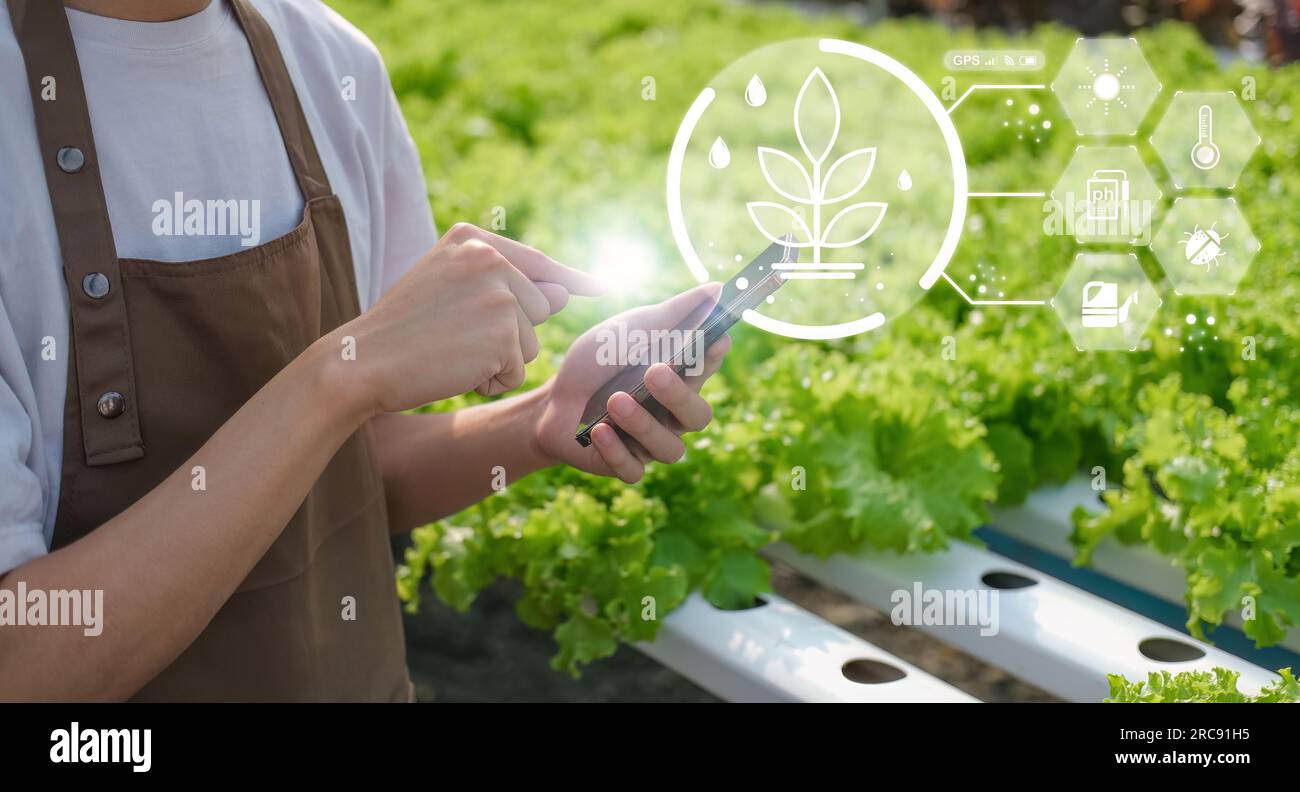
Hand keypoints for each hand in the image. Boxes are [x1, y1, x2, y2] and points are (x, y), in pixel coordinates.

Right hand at [339, 223, 605, 414]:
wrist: (361, 361)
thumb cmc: (401, 330)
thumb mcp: (450, 292)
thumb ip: (505, 287)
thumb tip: (565, 294)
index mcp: (473, 239)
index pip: (537, 261)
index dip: (571, 279)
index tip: (601, 288)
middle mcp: (489, 258)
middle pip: (540, 308)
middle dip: (511, 336)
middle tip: (458, 340)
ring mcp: (498, 294)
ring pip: (530, 342)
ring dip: (500, 360)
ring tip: (452, 353)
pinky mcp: (502, 334)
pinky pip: (517, 370)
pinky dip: (491, 381)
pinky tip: (455, 370)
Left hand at [533, 283, 730, 482]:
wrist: (552, 402)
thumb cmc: (598, 363)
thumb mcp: (630, 331)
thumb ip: (673, 314)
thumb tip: (718, 287)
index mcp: (680, 378)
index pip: (709, 367)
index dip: (713, 356)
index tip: (712, 340)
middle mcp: (672, 415)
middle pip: (698, 416)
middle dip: (678, 396)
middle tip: (653, 372)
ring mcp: (651, 443)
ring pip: (669, 448)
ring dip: (642, 424)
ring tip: (615, 401)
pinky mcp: (625, 465)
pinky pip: (634, 470)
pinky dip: (616, 451)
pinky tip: (598, 432)